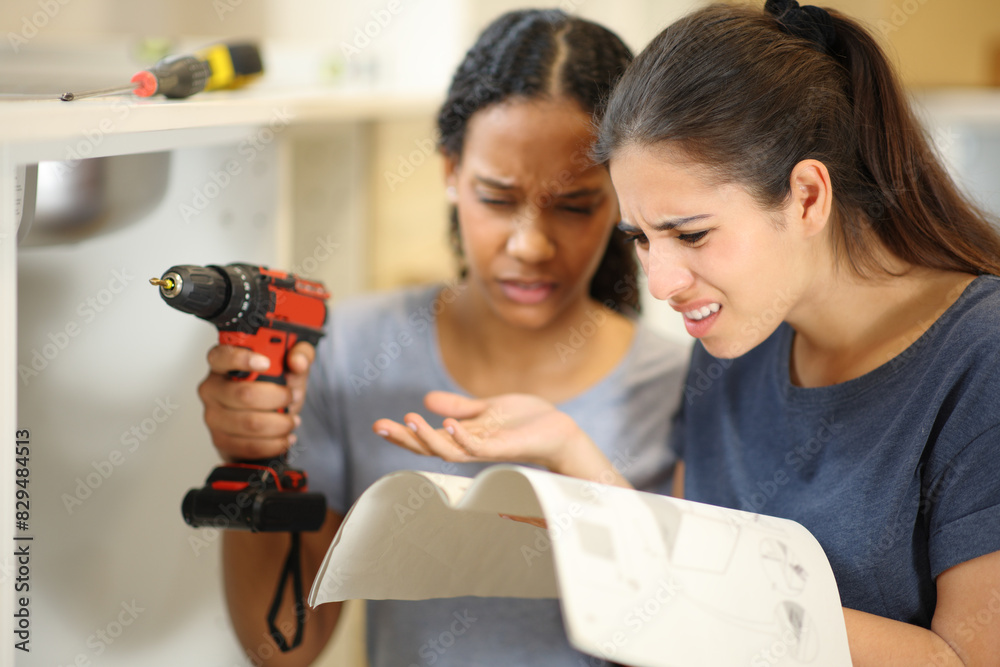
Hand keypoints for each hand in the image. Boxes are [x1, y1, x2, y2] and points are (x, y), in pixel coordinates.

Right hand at [198, 341, 314, 460]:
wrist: (267, 418)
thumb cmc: (273, 388)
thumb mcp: (290, 366)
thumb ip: (300, 354)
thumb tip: (298, 362)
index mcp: (222, 364)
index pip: (222, 357)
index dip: (242, 359)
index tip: (266, 363)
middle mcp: (212, 389)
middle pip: (243, 394)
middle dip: (276, 398)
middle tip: (291, 397)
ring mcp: (213, 416)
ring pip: (250, 423)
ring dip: (279, 424)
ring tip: (291, 420)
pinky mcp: (220, 440)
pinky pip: (250, 445)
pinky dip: (274, 443)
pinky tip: (284, 436)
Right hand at [373, 391, 629, 485]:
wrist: (559, 431)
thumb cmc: (526, 422)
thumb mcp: (487, 409)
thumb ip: (459, 407)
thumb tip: (425, 401)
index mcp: (464, 437)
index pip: (427, 439)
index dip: (403, 433)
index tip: (379, 424)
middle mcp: (470, 447)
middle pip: (430, 448)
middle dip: (404, 438)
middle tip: (379, 426)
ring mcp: (486, 450)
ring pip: (449, 451)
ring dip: (427, 437)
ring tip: (408, 420)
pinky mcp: (504, 448)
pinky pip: (478, 448)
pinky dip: (462, 438)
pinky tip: (448, 424)